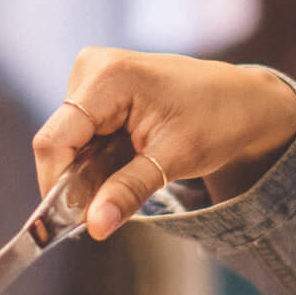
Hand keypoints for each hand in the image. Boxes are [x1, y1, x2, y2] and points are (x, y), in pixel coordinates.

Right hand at [34, 49, 295, 238]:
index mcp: (109, 77)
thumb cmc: (217, 120)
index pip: (56, 140)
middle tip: (105, 210)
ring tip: (132, 177)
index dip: (54, 184)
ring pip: (68, 141)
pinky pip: (81, 134)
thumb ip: (128, 191)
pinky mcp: (97, 87)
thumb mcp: (174, 159)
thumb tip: (94, 227)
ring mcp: (93, 74)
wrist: (242, 101)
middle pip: (59, 141)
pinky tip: (127, 162)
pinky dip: (97, 159)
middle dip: (75, 181)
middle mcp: (92, 67)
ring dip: (88, 171)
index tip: (69, 223)